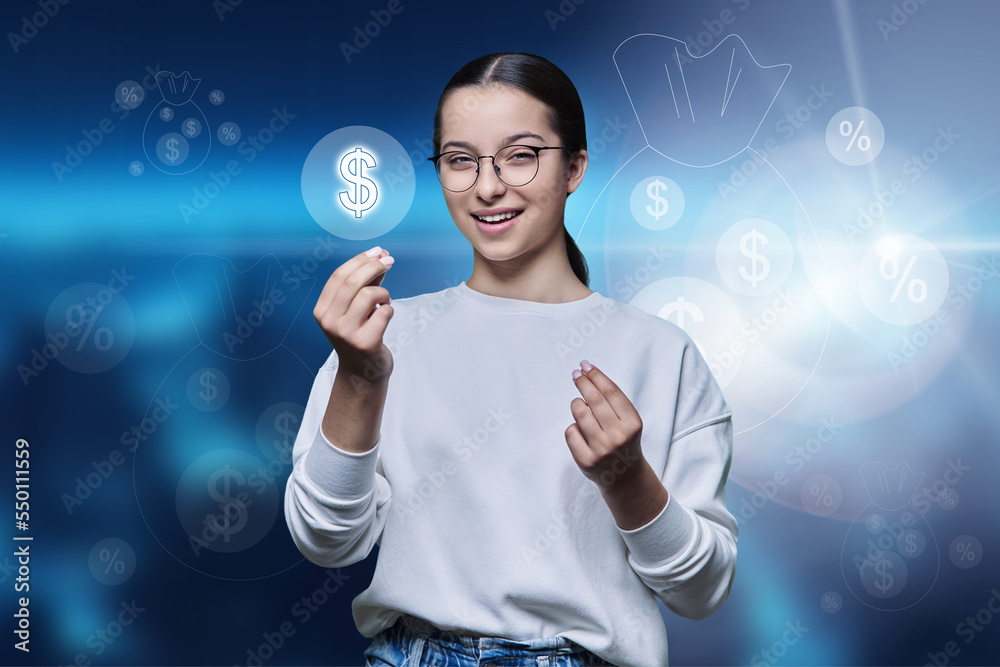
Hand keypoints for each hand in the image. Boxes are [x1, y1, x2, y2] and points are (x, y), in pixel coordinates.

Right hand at [313, 246, 394, 381]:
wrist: (362, 371)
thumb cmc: (360, 333)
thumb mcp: (355, 308)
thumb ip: (365, 283)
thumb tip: (380, 256)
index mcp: (322, 310)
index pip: (339, 276)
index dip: (360, 260)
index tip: (378, 252)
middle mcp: (330, 321)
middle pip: (353, 282)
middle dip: (374, 266)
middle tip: (390, 261)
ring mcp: (346, 334)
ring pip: (368, 295)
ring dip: (383, 293)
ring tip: (384, 301)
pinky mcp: (365, 343)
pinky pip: (384, 313)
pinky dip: (389, 309)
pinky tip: (385, 316)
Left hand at [565, 360, 644, 488]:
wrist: (624, 477)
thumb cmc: (623, 442)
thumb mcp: (628, 422)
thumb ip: (612, 402)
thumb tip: (587, 373)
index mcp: (633, 424)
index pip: (611, 392)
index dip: (597, 376)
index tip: (586, 365)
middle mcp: (618, 436)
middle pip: (594, 399)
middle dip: (583, 382)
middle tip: (576, 374)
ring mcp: (602, 449)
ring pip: (579, 413)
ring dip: (576, 404)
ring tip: (579, 404)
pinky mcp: (586, 461)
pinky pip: (571, 432)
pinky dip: (574, 427)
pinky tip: (581, 431)